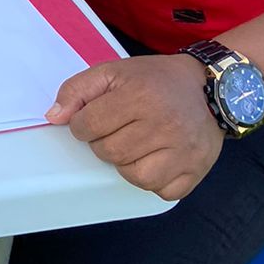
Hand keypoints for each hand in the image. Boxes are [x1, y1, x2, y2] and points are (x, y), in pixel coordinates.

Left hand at [46, 53, 222, 199]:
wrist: (210, 88)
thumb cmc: (155, 80)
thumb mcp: (113, 72)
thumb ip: (78, 90)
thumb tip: (54, 117)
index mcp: (139, 96)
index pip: (89, 125)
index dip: (82, 124)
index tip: (92, 119)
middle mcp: (164, 125)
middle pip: (110, 152)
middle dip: (103, 143)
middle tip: (116, 130)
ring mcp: (183, 151)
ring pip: (134, 177)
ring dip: (126, 164)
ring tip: (134, 146)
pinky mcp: (197, 170)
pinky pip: (162, 191)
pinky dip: (153, 181)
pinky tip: (155, 159)